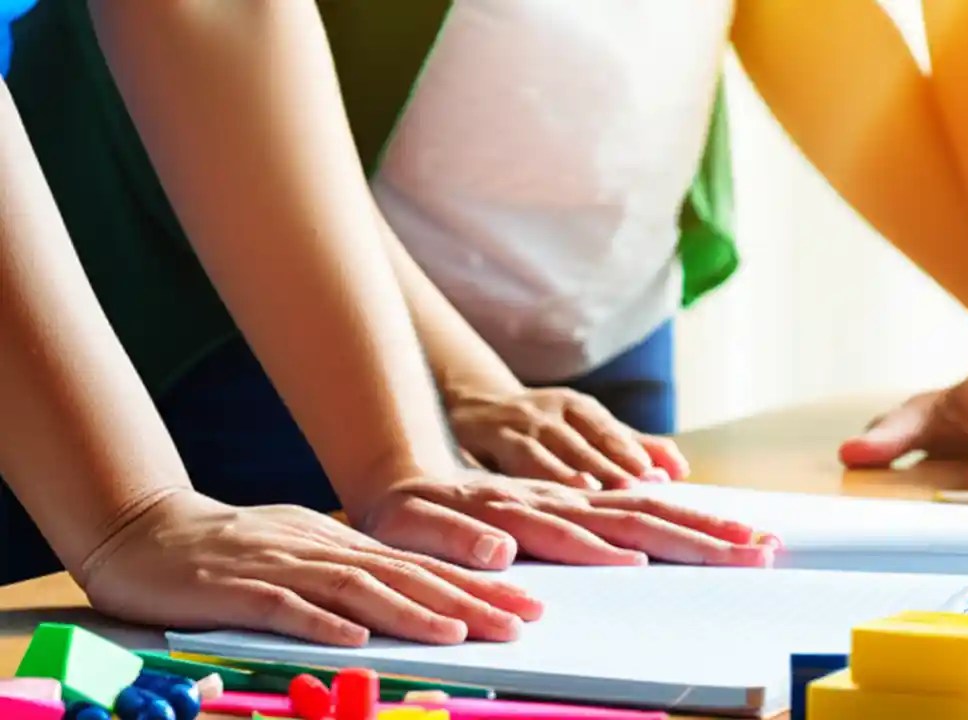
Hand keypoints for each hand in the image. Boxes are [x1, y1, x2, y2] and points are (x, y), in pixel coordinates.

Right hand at [78, 490, 542, 645]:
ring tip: (459, 633)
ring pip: (358, 589)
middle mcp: (322, 550)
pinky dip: (323, 624)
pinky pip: (285, 609)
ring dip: (411, 612)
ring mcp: (282, 567)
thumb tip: (410, 596)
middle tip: (520, 623)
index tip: (527, 608)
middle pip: (406, 577)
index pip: (421, 567)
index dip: (477, 588)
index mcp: (341, 544)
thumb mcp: (303, 551)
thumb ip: (352, 571)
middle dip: (468, 601)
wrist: (146, 530)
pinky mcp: (238, 590)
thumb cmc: (230, 550)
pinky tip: (357, 640)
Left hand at [354, 470, 770, 569]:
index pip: (597, 530)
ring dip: (704, 526)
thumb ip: (455, 535)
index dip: (645, 547)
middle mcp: (561, 499)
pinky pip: (636, 505)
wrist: (404, 467)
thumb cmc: (406, 507)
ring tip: (757, 540)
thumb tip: (504, 547)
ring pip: (650, 508)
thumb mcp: (414, 521)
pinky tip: (709, 531)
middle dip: (704, 535)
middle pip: (643, 515)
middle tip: (761, 551)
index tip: (690, 560)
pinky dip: (676, 516)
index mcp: (527, 509)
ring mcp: (572, 497)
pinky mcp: (575, 500)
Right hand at [448, 386, 689, 488]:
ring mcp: (522, 425)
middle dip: (618, 465)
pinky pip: (521, 459)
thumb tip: (680, 468)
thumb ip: (632, 447)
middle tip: (643, 488)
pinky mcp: (493, 439)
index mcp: (579, 408)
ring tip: (608, 491)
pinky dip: (543, 474)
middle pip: (591, 441)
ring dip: (583, 470)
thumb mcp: (585, 430)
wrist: (475, 408)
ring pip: (558, 449)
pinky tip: (562, 493)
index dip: (633, 451)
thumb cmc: (544, 430)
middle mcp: (554, 412)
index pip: (611, 431)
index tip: (659, 476)